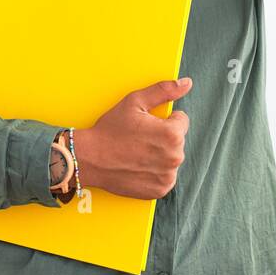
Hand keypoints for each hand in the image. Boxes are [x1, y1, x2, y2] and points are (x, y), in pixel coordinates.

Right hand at [73, 78, 192, 199]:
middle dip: (162, 137)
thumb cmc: (110, 129)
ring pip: (171, 158)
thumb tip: (186, 84)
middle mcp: (175, 157)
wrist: (90, 158)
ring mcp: (168, 176)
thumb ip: (163, 91)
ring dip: (160, 155)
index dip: (163, 119)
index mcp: (172, 134)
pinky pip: (165, 176)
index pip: (181, 120)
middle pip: (177, 140)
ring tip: (137, 153)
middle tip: (138, 139)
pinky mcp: (160, 190)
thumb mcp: (135, 102)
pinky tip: (138, 166)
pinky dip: (154, 172)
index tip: (146, 125)